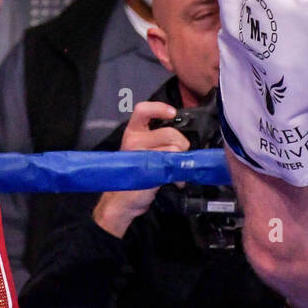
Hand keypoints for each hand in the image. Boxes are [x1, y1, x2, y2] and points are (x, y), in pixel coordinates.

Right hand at [92, 101, 189, 238]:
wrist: (123, 199)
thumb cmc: (135, 172)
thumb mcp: (142, 149)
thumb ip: (158, 138)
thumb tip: (184, 136)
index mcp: (133, 131)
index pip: (143, 110)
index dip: (160, 108)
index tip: (172, 113)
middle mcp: (134, 140)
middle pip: (170, 133)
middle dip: (182, 144)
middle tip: (180, 156)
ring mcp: (139, 155)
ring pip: (174, 148)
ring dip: (181, 161)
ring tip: (175, 170)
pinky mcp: (148, 170)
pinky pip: (172, 165)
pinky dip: (179, 174)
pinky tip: (175, 180)